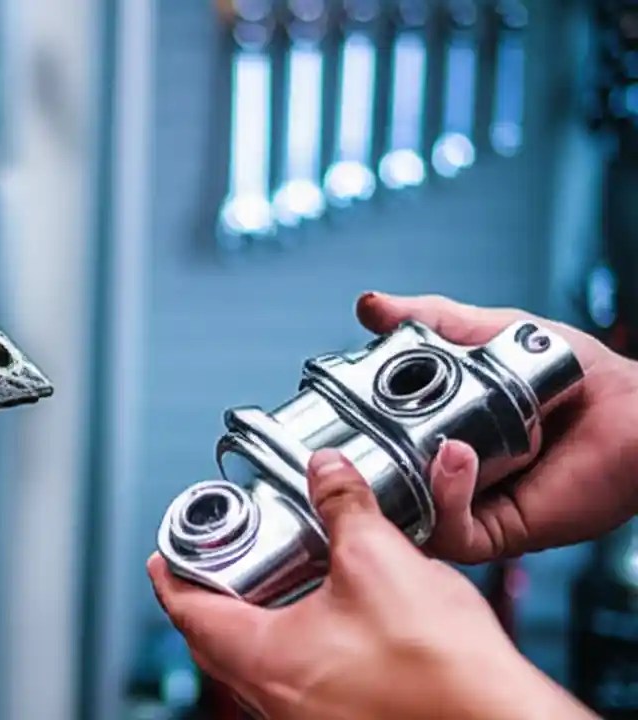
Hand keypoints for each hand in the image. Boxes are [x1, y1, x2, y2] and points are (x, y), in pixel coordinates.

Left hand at [148, 450, 594, 719]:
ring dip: (260, 621)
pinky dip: (301, 643)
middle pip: (217, 642)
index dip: (171, 577)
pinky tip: (333, 621)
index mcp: (263, 660)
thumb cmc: (440, 671)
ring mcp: (307, 716)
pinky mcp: (345, 719)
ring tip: (276, 581)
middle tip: (216, 564)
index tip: (162, 557)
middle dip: (213, 597)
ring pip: (260, 664)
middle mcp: (275, 698)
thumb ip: (344, 507)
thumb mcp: (379, 560)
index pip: (189, 613)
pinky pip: (301, 679)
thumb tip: (329, 472)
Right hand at [357, 292, 637, 561]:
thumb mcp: (489, 334)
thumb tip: (370, 306)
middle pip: (380, 487)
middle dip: (367, 463)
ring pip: (409, 516)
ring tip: (433, 440)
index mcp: (436, 436)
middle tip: (360, 437)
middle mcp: (447, 478)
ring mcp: (469, 509)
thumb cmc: (579, 377)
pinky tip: (457, 457)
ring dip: (407, 482)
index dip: (351, 435)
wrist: (636, 413)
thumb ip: (428, 320)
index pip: (372, 446)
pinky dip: (445, 499)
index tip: (334, 413)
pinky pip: (452, 532)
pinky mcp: (498, 533)